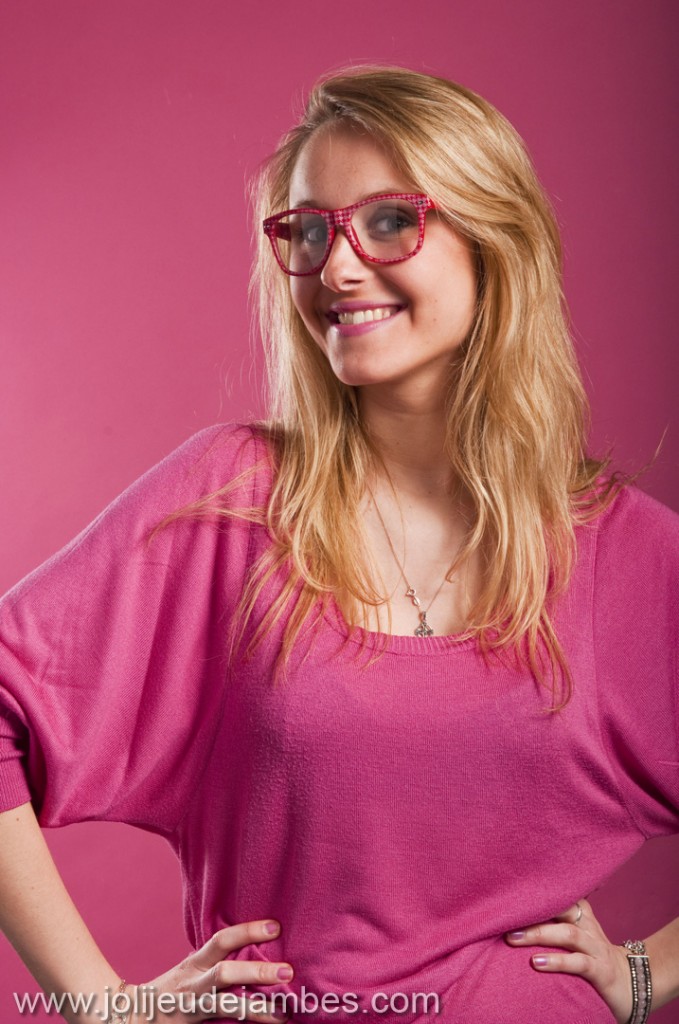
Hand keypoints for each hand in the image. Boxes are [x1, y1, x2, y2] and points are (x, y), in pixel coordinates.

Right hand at [126, 919, 292, 1021]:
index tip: (276, 927)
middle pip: (225, 973)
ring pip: (227, 1006)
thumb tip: (258, 955)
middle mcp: (194, 984)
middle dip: (257, 971)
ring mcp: (193, 1008)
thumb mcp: (191, 970)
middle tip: (288, 971)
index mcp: (195, 964)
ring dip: (257, 1009)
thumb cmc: (172, 991)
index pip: (222, 940)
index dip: (248, 931)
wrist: (132, 1017)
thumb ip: (218, 962)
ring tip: (284, 1014)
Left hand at [504, 899, 632, 1023]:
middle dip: (532, 910)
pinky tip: (537, 963)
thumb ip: (551, 919)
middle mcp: (588, 925)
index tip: (511, 883)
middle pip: (561, 908)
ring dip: (539, 934)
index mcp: (580, 912)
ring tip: (513, 938)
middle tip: (503, 913)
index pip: (559, 892)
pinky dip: (557, 961)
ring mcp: (596, 947)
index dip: (536, 887)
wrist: (631, 983)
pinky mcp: (601, 971)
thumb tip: (515, 909)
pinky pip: (579, 963)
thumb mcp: (574, 932)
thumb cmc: (591, 954)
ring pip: (567, 933)